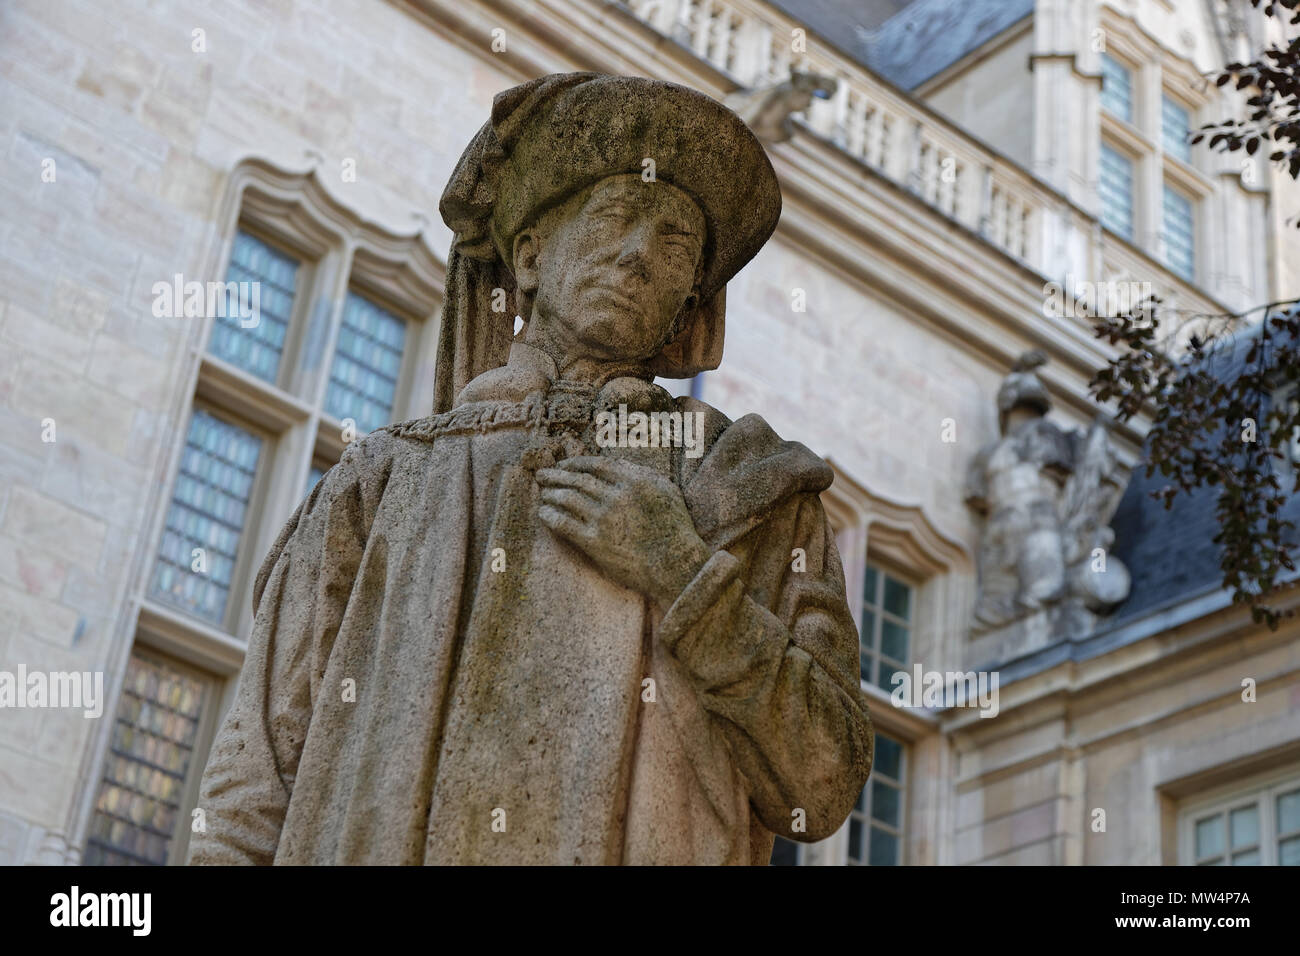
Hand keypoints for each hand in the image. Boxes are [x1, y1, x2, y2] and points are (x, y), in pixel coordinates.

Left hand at [535, 456, 710, 610]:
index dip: (575, 462)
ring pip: (567, 498)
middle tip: (542, 475)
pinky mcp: (595, 542)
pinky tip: (543, 513)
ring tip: (543, 494)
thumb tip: (620, 466)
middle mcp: (617, 496)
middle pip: (577, 479)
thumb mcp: (666, 491)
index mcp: (635, 480)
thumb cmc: (675, 528)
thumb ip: (643, 476)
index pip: (596, 464)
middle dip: (556, 475)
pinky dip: (550, 515)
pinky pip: (564, 524)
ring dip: (551, 494)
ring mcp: (604, 519)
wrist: (674, 565)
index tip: (564, 465)